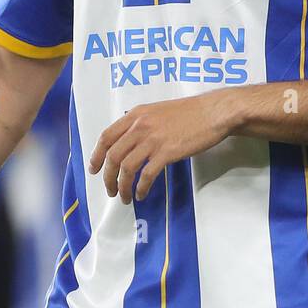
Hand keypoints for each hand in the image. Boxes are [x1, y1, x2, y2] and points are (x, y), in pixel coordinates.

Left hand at [88, 91, 236, 203]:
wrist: (213, 111)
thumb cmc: (190, 112)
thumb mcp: (158, 110)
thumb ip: (141, 122)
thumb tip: (128, 138)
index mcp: (136, 115)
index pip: (106, 137)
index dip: (96, 156)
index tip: (94, 169)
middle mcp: (140, 126)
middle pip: (113, 156)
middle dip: (108, 177)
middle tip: (110, 190)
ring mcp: (153, 140)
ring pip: (126, 168)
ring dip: (122, 186)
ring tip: (124, 197)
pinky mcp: (167, 152)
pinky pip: (146, 175)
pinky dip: (141, 188)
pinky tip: (141, 194)